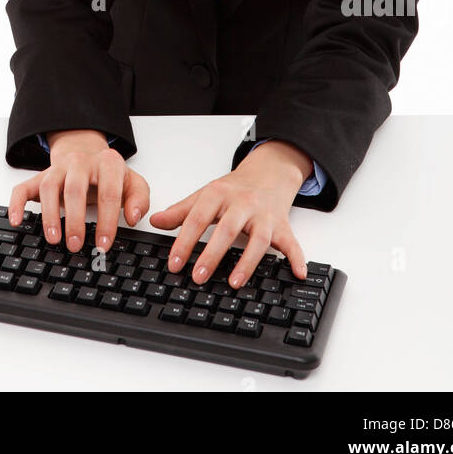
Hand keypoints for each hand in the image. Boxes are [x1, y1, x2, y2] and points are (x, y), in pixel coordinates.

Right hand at [8, 129, 149, 253]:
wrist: (87, 153)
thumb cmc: (109, 176)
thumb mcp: (133, 183)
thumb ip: (139, 199)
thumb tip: (132, 217)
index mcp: (107, 163)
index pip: (108, 192)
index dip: (106, 220)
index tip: (103, 244)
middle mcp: (80, 162)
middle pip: (75, 189)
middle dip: (74, 220)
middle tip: (75, 245)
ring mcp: (57, 168)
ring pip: (48, 187)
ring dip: (49, 214)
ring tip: (53, 239)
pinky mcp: (39, 176)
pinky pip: (23, 187)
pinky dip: (17, 204)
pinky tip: (17, 221)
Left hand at [148, 140, 312, 288]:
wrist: (268, 172)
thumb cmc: (234, 188)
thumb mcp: (205, 195)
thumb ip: (181, 211)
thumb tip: (155, 221)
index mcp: (219, 195)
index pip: (198, 219)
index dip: (184, 242)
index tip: (174, 264)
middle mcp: (242, 204)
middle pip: (227, 229)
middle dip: (212, 254)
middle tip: (198, 276)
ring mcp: (264, 215)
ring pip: (258, 239)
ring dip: (247, 261)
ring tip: (234, 282)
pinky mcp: (283, 225)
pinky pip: (292, 242)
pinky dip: (297, 258)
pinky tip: (297, 273)